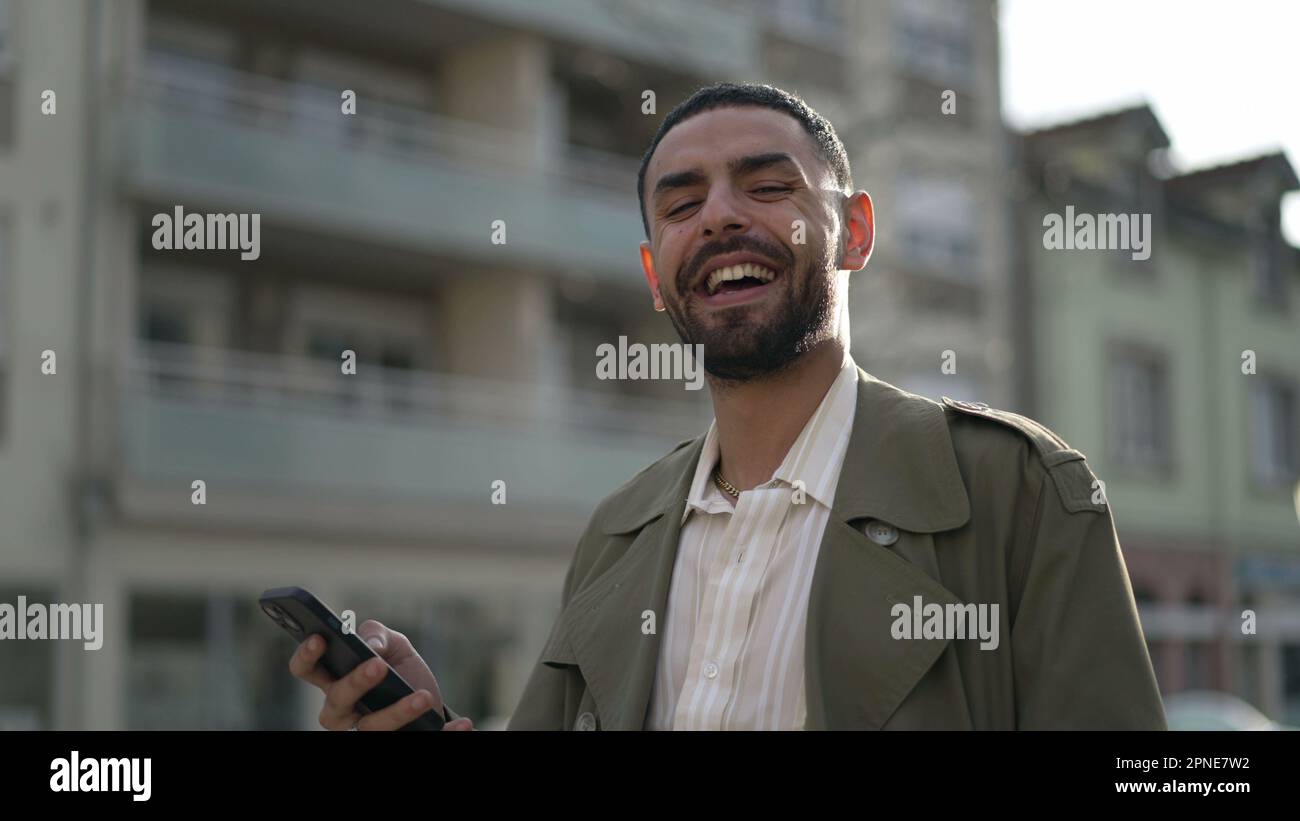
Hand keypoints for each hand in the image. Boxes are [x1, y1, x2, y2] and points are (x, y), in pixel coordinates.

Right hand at [289, 619, 474, 730]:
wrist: (429, 700)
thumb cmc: (402, 671)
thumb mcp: (396, 646)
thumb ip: (379, 634)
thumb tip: (370, 645)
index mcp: (335, 681)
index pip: (307, 670)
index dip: (306, 656)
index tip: (320, 638)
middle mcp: (344, 711)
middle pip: (336, 701)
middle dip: (355, 682)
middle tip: (379, 665)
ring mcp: (368, 729)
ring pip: (371, 728)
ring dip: (398, 712)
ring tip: (423, 697)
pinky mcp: (399, 739)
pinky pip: (416, 740)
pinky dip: (445, 734)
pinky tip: (464, 724)